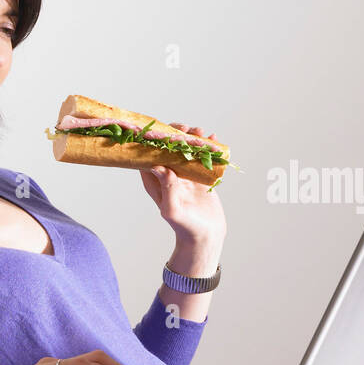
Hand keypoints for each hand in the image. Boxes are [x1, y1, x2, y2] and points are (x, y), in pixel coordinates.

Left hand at [138, 123, 226, 246]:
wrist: (204, 235)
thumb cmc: (184, 226)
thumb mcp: (172, 209)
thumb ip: (167, 188)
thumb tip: (158, 167)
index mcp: (154, 181)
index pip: (148, 155)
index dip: (155, 140)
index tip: (167, 131)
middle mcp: (167, 175)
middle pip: (168, 148)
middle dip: (177, 135)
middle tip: (189, 129)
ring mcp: (183, 174)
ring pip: (185, 149)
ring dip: (193, 138)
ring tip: (203, 133)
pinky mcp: (198, 176)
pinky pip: (201, 157)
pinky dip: (207, 147)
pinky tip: (215, 140)